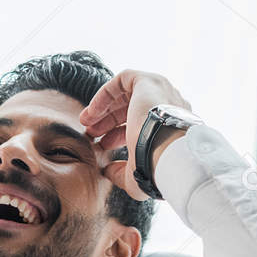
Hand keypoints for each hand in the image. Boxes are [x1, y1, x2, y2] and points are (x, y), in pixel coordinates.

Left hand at [78, 70, 191, 198]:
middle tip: (91, 134)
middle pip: (133, 110)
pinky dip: (105, 94)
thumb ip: (121, 173)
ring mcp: (160, 92)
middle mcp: (168, 107)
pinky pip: (123, 80)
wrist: (165, 150)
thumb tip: (106, 171)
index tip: (102, 146)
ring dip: (104, 108)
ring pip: (127, 95)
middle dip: (109, 122)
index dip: (119, 135)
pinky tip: (91, 111)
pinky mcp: (148, 81)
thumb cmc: (154, 167)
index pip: (143, 126)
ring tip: (86, 123)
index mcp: (170, 128)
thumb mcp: (135, 176)